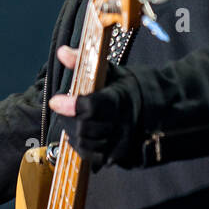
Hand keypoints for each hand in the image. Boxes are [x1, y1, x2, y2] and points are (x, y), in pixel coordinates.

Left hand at [48, 45, 140, 168]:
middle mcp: (122, 122)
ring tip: (72, 119)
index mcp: (118, 98)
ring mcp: (121, 141)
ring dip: (72, 132)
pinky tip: (80, 134)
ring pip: (86, 143)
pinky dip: (81, 146)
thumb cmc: (123, 86)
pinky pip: (92, 156)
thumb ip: (82, 61)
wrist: (152, 106)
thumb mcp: (107, 70)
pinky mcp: (118, 154)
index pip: (92, 107)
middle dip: (68, 118)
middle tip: (62, 109)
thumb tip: (62, 52)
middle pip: (84, 128)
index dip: (71, 105)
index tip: (55, 101)